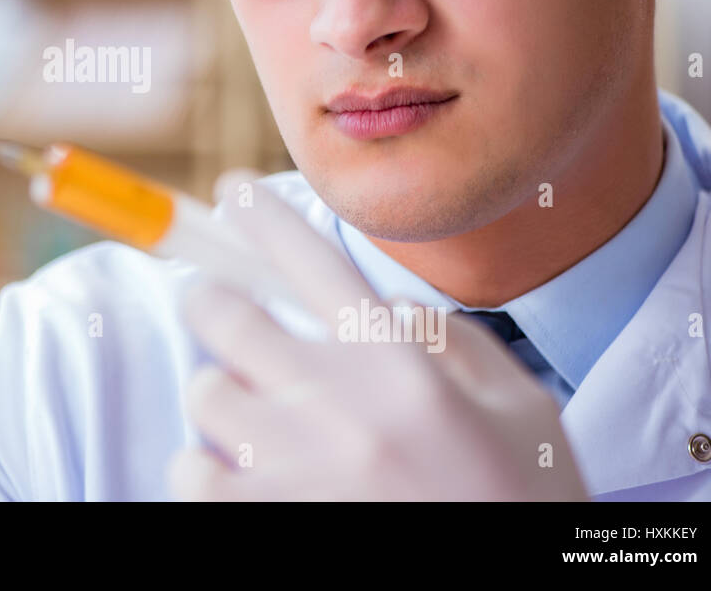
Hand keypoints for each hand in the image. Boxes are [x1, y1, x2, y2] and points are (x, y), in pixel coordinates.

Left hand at [168, 171, 586, 500]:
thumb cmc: (520, 503)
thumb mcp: (520, 409)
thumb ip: (454, 342)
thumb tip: (391, 307)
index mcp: (399, 365)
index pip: (311, 260)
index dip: (263, 217)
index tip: (232, 193)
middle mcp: (338, 405)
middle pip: (222, 312)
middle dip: (212, 300)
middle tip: (220, 307)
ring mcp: (294, 466)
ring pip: (205, 392)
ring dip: (220, 394)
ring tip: (252, 416)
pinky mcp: (261, 516)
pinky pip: (191, 469)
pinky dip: (203, 466)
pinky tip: (237, 473)